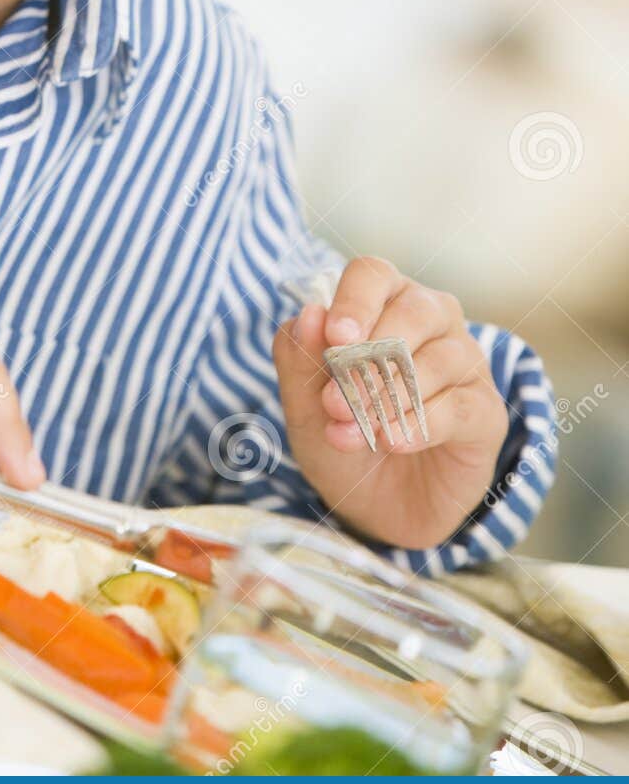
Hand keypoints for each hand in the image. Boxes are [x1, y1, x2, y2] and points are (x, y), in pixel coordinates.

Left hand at [273, 257, 508, 549]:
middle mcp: (430, 321)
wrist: (378, 509)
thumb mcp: (304, 406)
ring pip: (438, 357)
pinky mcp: (484, 410)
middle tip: (335, 403)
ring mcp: (464, 363)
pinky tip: (393, 442)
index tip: (335, 339)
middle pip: (412, 309)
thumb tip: (308, 314)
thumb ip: (299, 359)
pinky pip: (459, 404)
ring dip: (387, 397)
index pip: (372, 274)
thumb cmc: (343, 438)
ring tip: (353, 432)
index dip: (353, 302)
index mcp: (381, 304)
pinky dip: (421, 423)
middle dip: (367, 359)